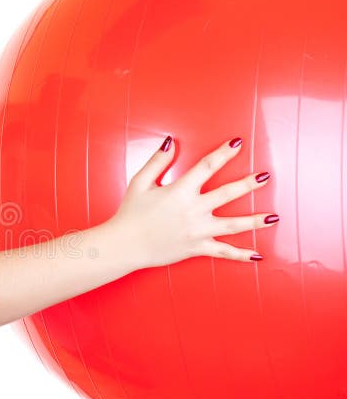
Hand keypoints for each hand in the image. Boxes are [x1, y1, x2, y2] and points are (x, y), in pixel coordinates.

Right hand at [106, 136, 277, 269]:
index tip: (237, 143)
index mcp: (180, 191)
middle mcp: (193, 210)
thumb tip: (170, 142)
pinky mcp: (196, 248)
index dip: (223, 153)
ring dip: (255, 221)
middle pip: (227, 194)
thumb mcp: (140, 183)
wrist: (124, 245)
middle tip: (265, 177)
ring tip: (274, 217)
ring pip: (232, 225)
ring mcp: (197, 231)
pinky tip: (256, 256)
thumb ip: (157, 162)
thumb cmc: (130, 213)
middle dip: (248, 184)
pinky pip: (222, 252)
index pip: (206, 167)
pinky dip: (240, 255)